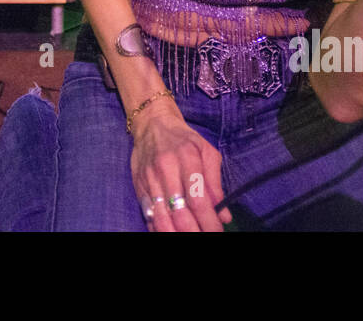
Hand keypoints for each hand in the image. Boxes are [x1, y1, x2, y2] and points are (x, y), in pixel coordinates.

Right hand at [130, 100, 230, 231]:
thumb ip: (215, 182)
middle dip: (194, 232)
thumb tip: (224, 214)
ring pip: (161, 218)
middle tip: (205, 237)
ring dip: (175, 233)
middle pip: (179, 213)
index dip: (209, 222)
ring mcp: (149, 180)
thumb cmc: (183, 139)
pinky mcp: (139, 187)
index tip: (217, 232)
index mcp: (187, 159)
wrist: (151, 124)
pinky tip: (171, 232)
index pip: (198, 199)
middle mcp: (166, 170)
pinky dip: (159, 229)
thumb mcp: (206, 151)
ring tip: (188, 237)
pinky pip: (148, 215)